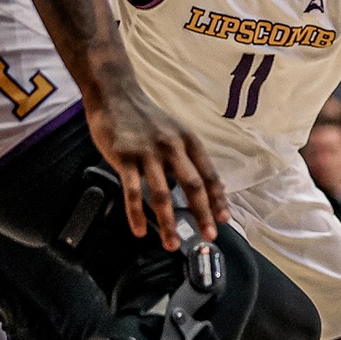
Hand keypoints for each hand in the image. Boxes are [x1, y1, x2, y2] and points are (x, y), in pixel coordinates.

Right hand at [86, 81, 226, 246]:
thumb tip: (205, 187)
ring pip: (163, 194)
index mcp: (189, 142)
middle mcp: (173, 148)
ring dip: (169, 223)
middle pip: (193, 187)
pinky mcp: (124, 158)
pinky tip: (140, 230)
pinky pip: (133, 191)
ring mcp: (148, 153)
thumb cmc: (147, 118)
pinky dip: (137, 214)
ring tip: (172, 244)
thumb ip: (188, 158)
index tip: (225, 219)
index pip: (209, 175)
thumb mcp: (176, 132)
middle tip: (209, 236)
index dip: (219, 199)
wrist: (115, 95)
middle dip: (203, 214)